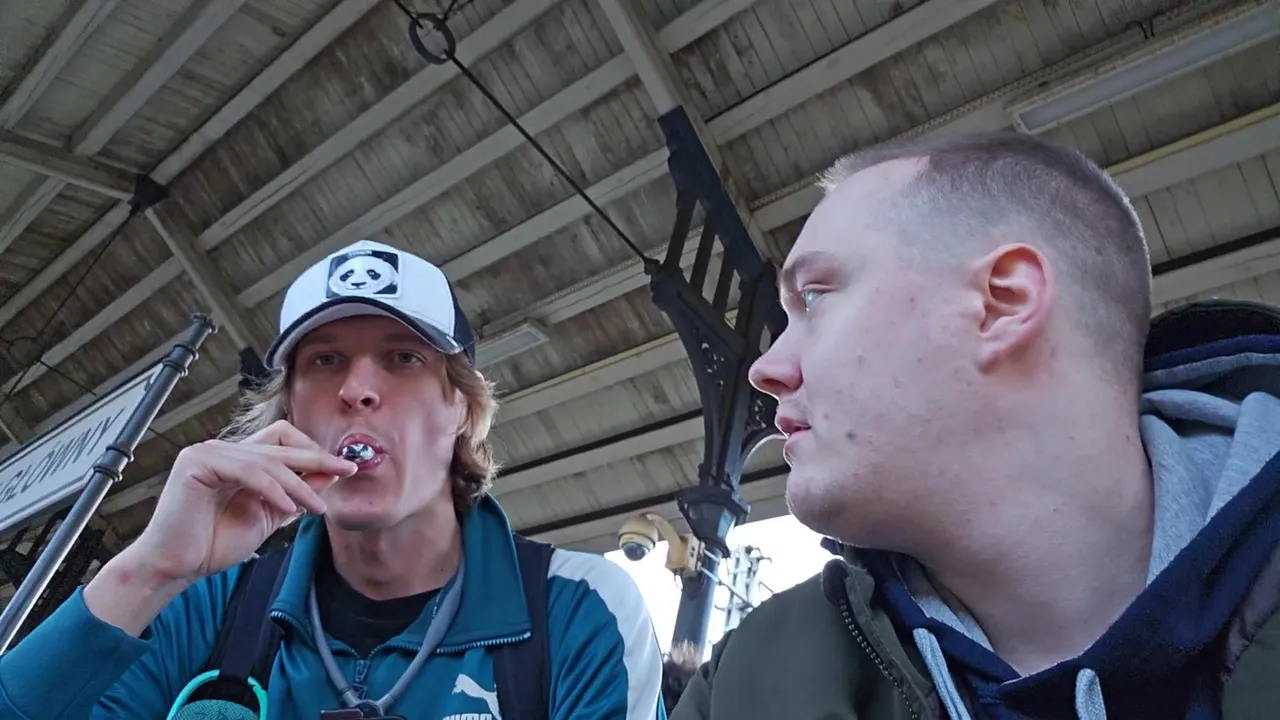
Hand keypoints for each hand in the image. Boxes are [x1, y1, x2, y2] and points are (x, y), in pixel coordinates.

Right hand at [124, 419, 357, 584]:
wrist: (177, 567)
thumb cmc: (213, 544)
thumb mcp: (269, 514)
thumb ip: (296, 492)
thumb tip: (329, 473)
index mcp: (238, 459)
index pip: (283, 439)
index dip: (314, 451)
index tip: (343, 468)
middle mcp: (222, 450)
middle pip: (281, 443)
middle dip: (318, 458)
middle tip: (346, 471)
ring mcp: (207, 453)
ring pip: (268, 460)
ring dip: (299, 485)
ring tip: (317, 507)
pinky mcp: (196, 464)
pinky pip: (248, 472)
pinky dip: (272, 490)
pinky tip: (288, 508)